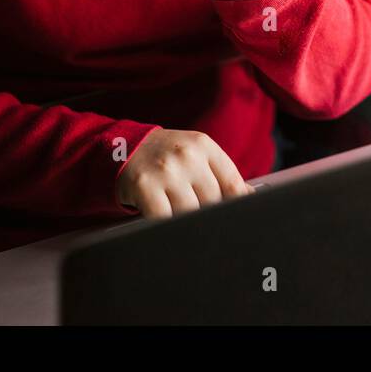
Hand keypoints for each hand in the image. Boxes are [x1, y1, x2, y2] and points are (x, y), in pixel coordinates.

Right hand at [116, 128, 254, 217]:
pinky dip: (166, 225)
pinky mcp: (145, 186)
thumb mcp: (195, 154)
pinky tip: (165, 222)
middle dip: (208, 214)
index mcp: (203, 146)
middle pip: (213, 201)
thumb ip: (221, 174)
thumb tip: (248, 197)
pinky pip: (164, 218)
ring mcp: (166, 170)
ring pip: (190, 213)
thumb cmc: (166, 156)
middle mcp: (186, 155)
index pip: (233, 183)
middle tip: (201, 219)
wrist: (122, 147)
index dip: (238, 206)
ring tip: (181, 217)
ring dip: (186, 221)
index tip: (238, 220)